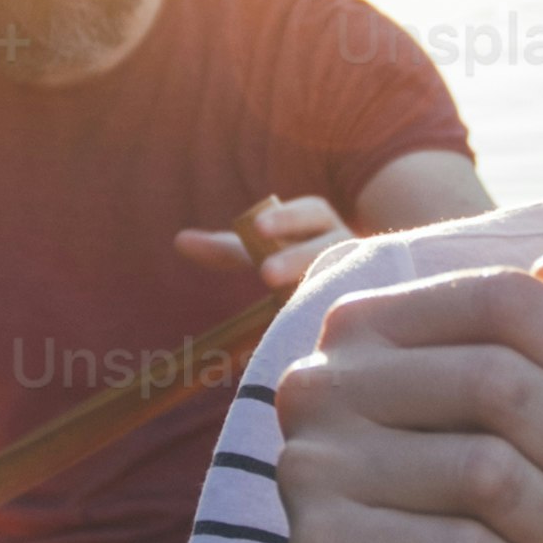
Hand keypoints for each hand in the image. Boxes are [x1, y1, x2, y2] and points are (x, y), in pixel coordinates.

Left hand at [170, 192, 351, 295]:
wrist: (350, 291)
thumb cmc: (297, 264)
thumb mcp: (264, 252)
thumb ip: (228, 249)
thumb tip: (179, 240)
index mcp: (321, 224)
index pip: (310, 212)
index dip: (285, 218)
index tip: (255, 228)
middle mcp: (346, 245)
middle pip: (327, 244)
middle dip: (295, 257)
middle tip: (264, 273)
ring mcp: (360, 275)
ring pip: (344, 276)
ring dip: (317, 287)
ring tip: (288, 303)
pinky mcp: (364, 301)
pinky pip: (357, 304)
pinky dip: (338, 311)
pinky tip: (318, 330)